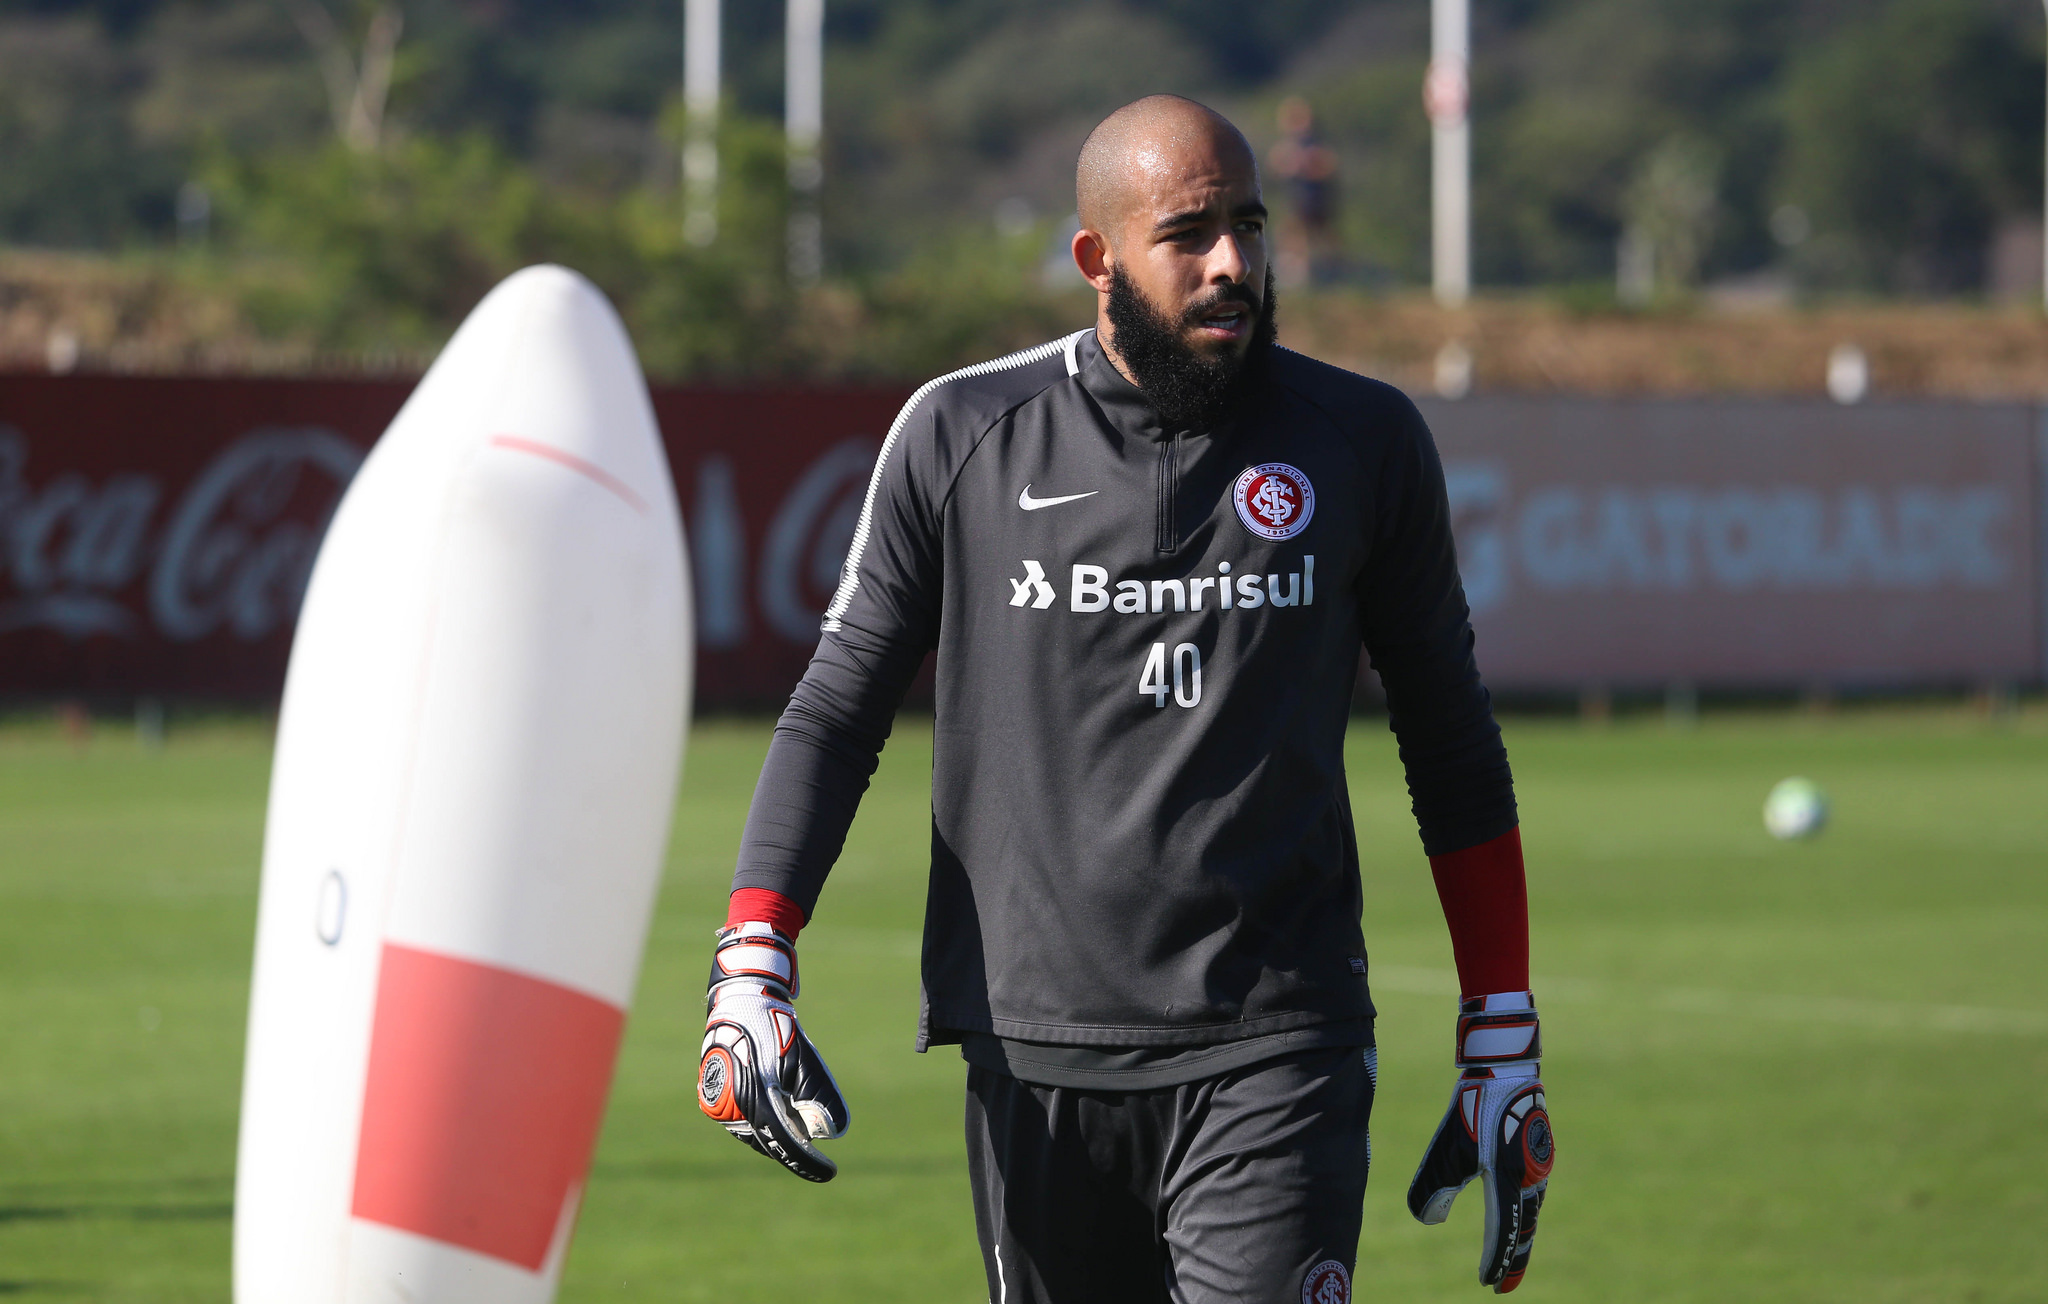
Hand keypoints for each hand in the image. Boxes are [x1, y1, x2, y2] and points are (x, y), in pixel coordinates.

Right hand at [698, 922, 849, 1181]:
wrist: (742, 1003)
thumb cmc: (776, 1029)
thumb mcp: (806, 1062)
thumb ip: (819, 1098)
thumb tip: (830, 1133)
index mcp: (754, 1095)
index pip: (783, 1141)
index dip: (807, 1161)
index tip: (830, 1173)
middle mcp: (730, 1105)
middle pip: (769, 1142)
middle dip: (795, 1146)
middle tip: (818, 1154)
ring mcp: (718, 1103)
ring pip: (755, 1134)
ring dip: (778, 1133)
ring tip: (798, 1119)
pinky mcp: (714, 1099)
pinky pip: (744, 1122)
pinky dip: (764, 1123)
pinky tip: (780, 1111)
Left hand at [1406, 993, 1552, 1292]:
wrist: (1504, 1069)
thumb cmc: (1474, 1107)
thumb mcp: (1447, 1148)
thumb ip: (1435, 1187)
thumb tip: (1428, 1221)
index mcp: (1510, 1179)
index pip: (1505, 1231)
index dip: (1497, 1261)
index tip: (1489, 1285)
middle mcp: (1531, 1176)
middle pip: (1524, 1227)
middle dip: (1514, 1258)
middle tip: (1504, 1285)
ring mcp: (1538, 1163)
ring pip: (1530, 1209)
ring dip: (1520, 1233)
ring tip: (1511, 1254)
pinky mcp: (1537, 1150)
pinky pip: (1532, 1190)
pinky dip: (1523, 1209)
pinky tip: (1517, 1213)